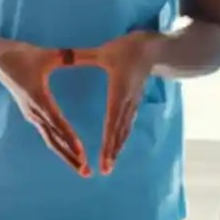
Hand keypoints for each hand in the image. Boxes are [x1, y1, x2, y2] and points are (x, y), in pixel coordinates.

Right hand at [0, 38, 89, 175]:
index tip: (81, 151)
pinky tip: (69, 152)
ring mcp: (32, 114)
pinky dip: (60, 145)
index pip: (57, 121)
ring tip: (81, 168)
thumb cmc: (22, 56)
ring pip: (51, 139)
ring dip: (66, 155)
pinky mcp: (32, 113)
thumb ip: (68, 56)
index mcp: (39, 97)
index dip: (69, 137)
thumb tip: (86, 53)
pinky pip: (47, 133)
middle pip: (54, 139)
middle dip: (70, 156)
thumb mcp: (47, 54)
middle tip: (86, 171)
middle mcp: (35, 110)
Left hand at [73, 31, 157, 173]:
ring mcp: (132, 103)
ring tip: (110, 163)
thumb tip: (63, 55)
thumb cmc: (129, 49)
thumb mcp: (104, 51)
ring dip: (118, 147)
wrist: (155, 49)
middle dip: (112, 151)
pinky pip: (128, 123)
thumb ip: (82, 56)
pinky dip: (122, 136)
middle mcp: (127, 102)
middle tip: (105, 170)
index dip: (108, 141)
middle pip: (119, 131)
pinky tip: (119, 145)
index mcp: (118, 92)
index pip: (112, 121)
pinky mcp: (134, 101)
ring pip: (124, 129)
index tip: (104, 157)